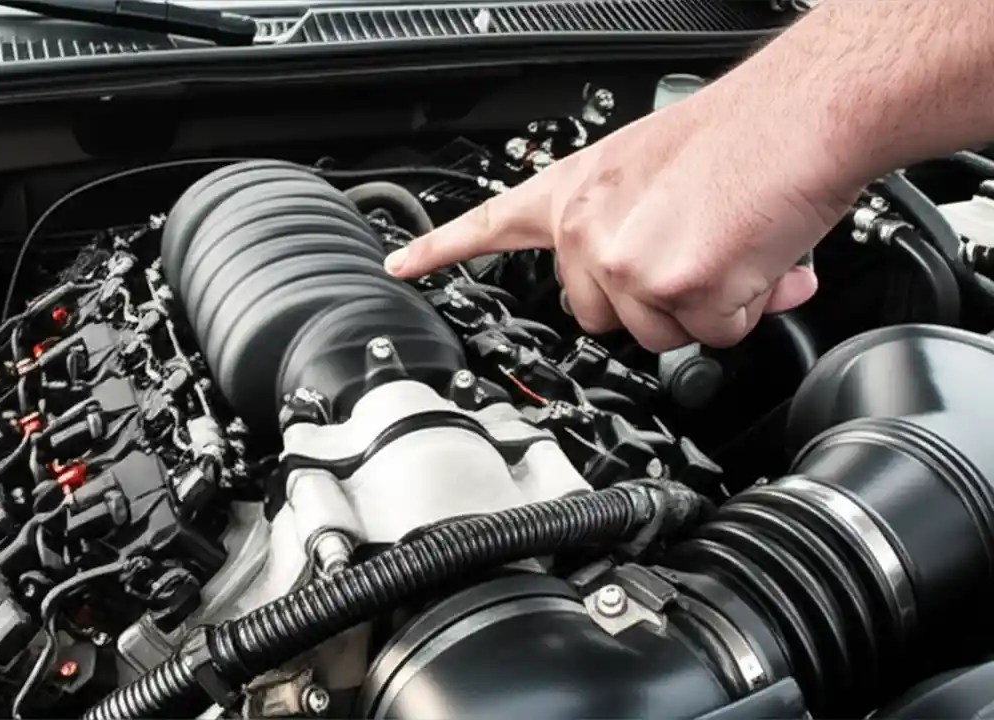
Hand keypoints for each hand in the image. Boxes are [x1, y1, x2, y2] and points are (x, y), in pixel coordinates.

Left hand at [384, 89, 858, 350]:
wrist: (802, 115)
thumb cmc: (743, 133)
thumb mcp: (661, 177)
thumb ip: (648, 237)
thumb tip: (690, 296)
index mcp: (577, 190)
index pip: (491, 224)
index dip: (442, 250)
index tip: (402, 265)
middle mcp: (586, 228)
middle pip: (599, 316)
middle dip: (654, 301)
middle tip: (699, 252)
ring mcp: (624, 262)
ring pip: (661, 333)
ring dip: (707, 306)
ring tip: (733, 245)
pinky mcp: (672, 289)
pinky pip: (712, 334)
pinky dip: (745, 309)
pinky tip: (754, 258)